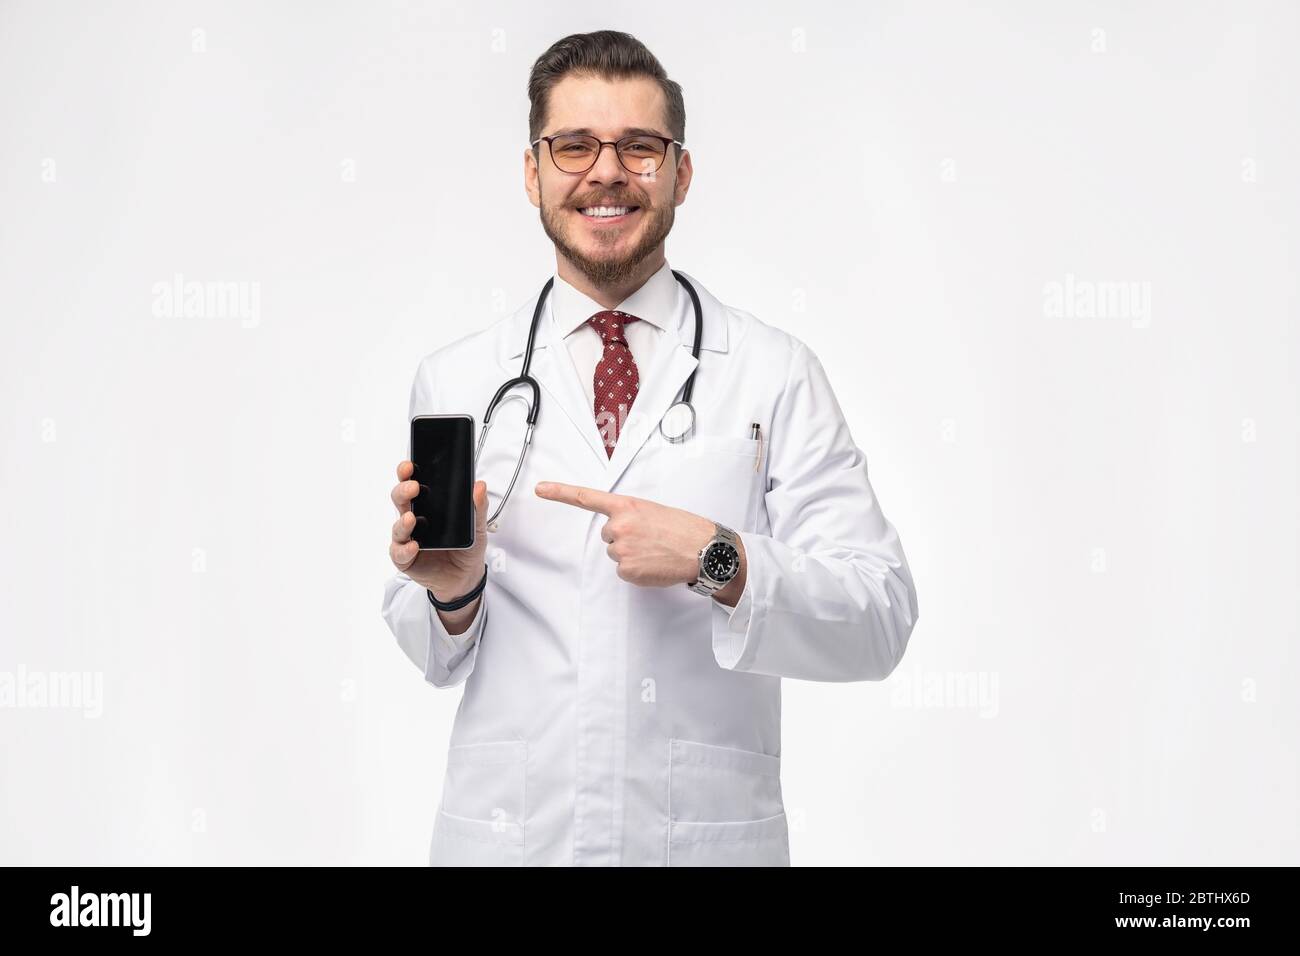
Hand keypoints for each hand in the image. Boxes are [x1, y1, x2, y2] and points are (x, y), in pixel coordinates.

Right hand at [390, 461, 487, 600]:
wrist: (465, 577)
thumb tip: (479, 485)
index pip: (413, 484)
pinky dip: (405, 549)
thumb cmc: (466, 547)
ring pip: (397, 526)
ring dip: (402, 521)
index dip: (407, 473)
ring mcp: (408, 538)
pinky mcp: (406, 559)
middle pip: (400, 500)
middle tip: (413, 487)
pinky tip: (414, 546)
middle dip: (403, 491)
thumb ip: (478, 507)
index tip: (409, 466)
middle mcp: (414, 519)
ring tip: (411, 518)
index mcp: (427, 505)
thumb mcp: (477, 526)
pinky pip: (399, 553)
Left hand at [534, 480, 719, 587]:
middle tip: (650, 538)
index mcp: (626, 505)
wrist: (702, 549)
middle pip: (608, 535)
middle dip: (625, 537)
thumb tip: (619, 530)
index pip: (586, 497)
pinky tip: (654, 564)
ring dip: (632, 554)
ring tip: (656, 550)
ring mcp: (621, 548)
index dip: (560, 492)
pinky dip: (638, 571)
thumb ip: (630, 515)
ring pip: (616, 554)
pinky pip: (624, 571)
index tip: (540, 489)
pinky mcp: (626, 569)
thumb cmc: (682, 529)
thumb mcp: (652, 511)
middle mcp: (619, 525)